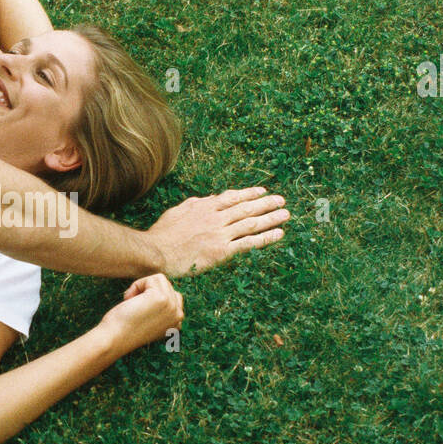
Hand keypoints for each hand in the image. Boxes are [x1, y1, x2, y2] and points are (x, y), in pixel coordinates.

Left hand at [99, 273, 183, 355]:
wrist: (115, 338)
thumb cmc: (124, 329)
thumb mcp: (148, 321)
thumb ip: (159, 309)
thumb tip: (161, 285)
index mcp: (176, 323)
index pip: (174, 296)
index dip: (153, 297)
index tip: (140, 313)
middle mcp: (178, 316)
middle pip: (166, 286)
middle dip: (147, 292)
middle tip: (134, 309)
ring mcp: (172, 306)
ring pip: (159, 280)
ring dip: (141, 288)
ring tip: (132, 304)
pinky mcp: (162, 298)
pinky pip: (151, 279)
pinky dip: (136, 286)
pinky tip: (130, 301)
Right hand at [148, 186, 289, 277]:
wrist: (156, 252)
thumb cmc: (162, 234)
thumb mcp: (178, 211)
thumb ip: (196, 204)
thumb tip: (211, 198)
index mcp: (205, 207)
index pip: (233, 197)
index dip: (250, 194)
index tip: (263, 191)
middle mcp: (216, 218)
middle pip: (246, 208)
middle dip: (266, 203)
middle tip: (281, 201)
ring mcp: (220, 234)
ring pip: (251, 223)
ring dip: (271, 218)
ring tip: (286, 214)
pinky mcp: (222, 251)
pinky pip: (248, 243)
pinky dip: (265, 238)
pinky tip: (278, 234)